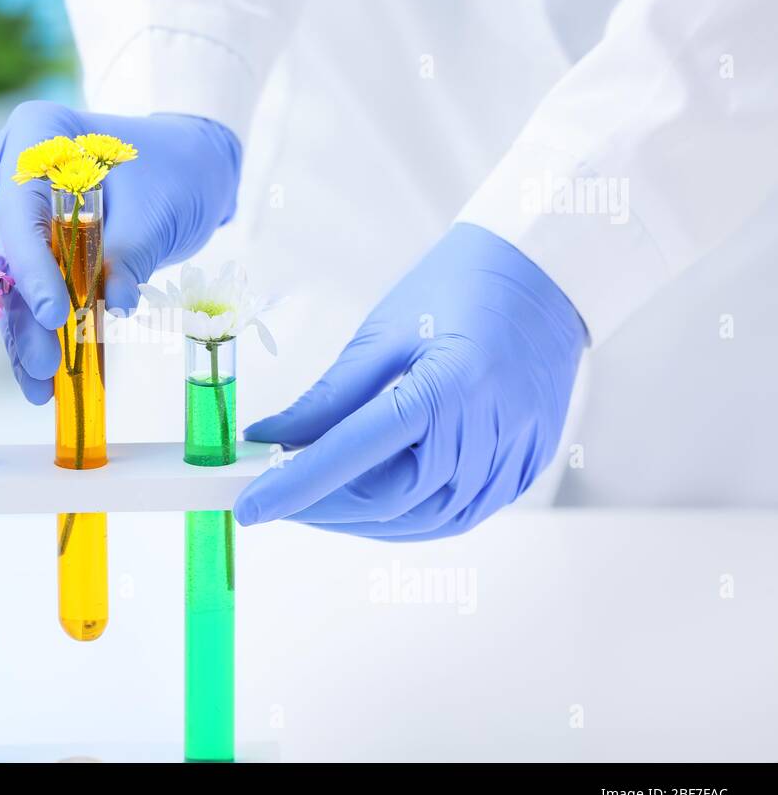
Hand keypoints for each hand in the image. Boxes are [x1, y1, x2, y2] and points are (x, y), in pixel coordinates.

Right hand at [0, 100, 240, 402]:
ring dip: (25, 335)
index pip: (20, 207)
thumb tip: (114, 304)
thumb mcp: (161, 209)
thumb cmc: (176, 170)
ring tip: (41, 386)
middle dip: (25, 314)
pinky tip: (41, 375)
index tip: (54, 314)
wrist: (187, 166)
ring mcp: (13, 205)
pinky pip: (25, 289)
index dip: (31, 267)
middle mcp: (10, 166)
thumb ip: (132, 253)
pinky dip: (36, 331)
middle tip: (45, 366)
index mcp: (38, 134)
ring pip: (10, 280)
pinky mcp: (28, 242)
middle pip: (7, 250)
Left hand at [233, 224, 586, 538]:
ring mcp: (513, 455)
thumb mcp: (383, 333)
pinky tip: (373, 502)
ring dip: (363, 521)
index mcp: (447, 387)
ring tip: (317, 501)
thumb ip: (328, 397)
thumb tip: (271, 437)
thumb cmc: (460, 287)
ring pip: (424, 520)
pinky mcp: (526, 467)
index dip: (296, 487)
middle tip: (275, 496)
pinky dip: (409, 517)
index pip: (354, 455)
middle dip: (323, 507)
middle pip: (389, 500)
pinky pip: (460, 514)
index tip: (250, 507)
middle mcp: (486, 430)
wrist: (544, 273)